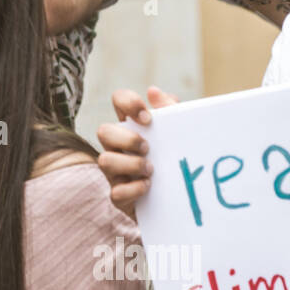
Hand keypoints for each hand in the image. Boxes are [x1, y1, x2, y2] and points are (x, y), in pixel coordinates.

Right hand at [96, 86, 178, 216]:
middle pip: (103, 131)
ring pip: (104, 161)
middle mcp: (118, 146)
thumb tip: (153, 91)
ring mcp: (115, 172)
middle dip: (126, 139)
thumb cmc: (177, 159)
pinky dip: (134, 189)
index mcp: (132, 126)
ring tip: (151, 170)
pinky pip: (116, 192)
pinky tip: (149, 186)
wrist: (187, 198)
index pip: (118, 100)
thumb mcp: (179, 134)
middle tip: (148, 148)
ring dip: (131, 164)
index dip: (128, 103)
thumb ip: (171, 111)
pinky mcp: (120, 196)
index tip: (148, 118)